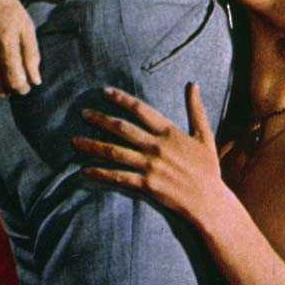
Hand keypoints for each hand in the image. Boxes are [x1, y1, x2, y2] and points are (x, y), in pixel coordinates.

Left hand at [72, 84, 226, 225]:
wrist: (209, 201)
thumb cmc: (207, 168)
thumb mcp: (204, 134)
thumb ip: (195, 109)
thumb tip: (192, 83)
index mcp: (168, 132)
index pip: (140, 109)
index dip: (121, 99)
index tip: (105, 92)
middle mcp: (156, 146)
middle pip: (122, 129)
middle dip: (100, 119)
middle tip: (83, 114)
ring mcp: (149, 166)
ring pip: (115, 152)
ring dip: (93, 145)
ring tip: (75, 141)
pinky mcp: (146, 185)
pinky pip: (118, 177)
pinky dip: (100, 173)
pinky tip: (86, 170)